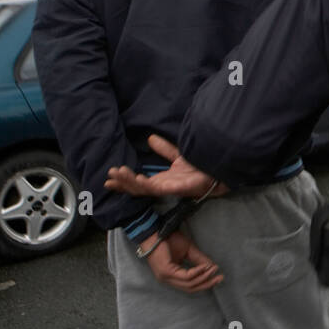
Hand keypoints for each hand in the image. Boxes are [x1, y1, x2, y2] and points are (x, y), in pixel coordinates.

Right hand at [105, 134, 228, 198]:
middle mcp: (164, 186)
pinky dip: (145, 184)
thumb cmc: (202, 165)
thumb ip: (165, 149)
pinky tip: (136, 179)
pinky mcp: (177, 189)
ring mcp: (170, 188)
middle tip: (109, 177)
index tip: (110, 178)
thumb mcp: (179, 155)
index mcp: (162, 180)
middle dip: (122, 183)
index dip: (124, 181)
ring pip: (144, 190)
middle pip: (138, 189)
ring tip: (117, 175)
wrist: (219, 167)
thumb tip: (150, 139)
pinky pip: (158, 188)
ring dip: (129, 183)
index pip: (139, 183)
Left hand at [139, 228, 223, 292]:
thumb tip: (212, 267)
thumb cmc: (168, 239)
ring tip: (214, 270)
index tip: (218, 276)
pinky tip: (205, 267)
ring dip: (204, 277)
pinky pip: (186, 276)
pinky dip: (197, 272)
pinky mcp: (166, 272)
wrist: (154, 231)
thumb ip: (198, 259)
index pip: (189, 285)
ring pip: (189, 283)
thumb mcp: (188, 250)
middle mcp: (167, 280)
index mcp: (171, 276)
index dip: (204, 282)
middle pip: (190, 288)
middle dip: (207, 283)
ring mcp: (166, 277)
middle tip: (220, 278)